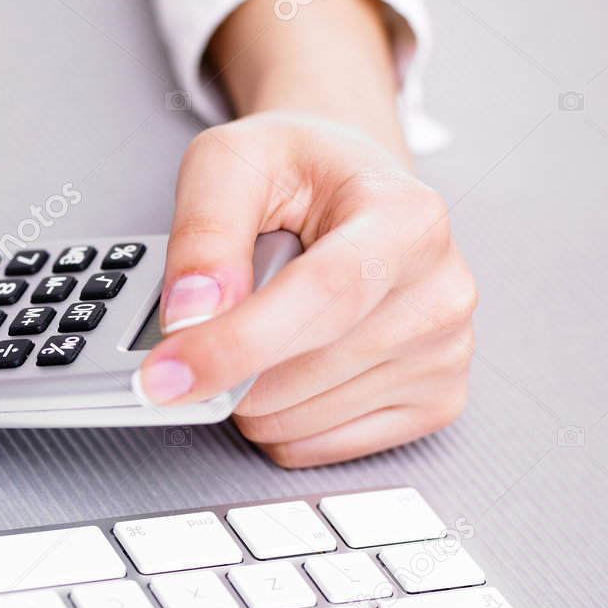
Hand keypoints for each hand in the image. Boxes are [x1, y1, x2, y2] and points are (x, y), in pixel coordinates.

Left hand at [134, 111, 476, 466]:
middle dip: (223, 360)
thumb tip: (193, 313)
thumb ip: (204, 229)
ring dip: (245, 389)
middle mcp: (441, 291)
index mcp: (407, 219)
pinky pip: (311, 447)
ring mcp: (443, 356)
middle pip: (298, 372)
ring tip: (267, 321)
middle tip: (223, 304)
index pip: (321, 300)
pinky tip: (289, 363)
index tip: (164, 375)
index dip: (234, 345)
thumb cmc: (299, 172)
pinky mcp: (433, 404)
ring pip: (293, 420)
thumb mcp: (232, 161)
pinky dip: (273, 419)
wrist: (349, 187)